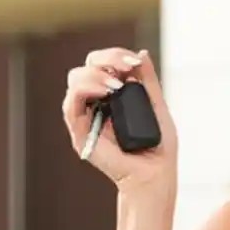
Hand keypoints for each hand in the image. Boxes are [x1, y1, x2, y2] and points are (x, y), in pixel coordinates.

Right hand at [62, 47, 177, 191]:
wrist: (154, 176)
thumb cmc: (158, 147)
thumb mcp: (157, 106)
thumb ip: (148, 81)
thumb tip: (142, 53)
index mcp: (113, 95)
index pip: (103, 63)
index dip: (116, 55)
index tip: (135, 62)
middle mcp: (96, 103)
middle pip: (86, 66)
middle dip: (106, 59)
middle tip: (126, 68)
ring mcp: (87, 116)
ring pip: (75, 79)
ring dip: (96, 74)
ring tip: (117, 84)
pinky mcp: (80, 132)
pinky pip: (71, 104)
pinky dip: (85, 90)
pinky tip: (105, 91)